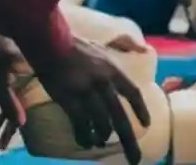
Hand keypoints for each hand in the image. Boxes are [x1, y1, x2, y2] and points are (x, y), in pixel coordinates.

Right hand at [0, 34, 149, 154]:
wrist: (49, 43)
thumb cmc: (72, 45)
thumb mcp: (99, 49)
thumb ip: (112, 59)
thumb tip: (133, 54)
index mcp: (112, 69)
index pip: (133, 93)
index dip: (140, 110)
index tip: (146, 124)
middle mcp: (103, 82)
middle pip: (120, 117)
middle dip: (129, 140)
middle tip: (136, 158)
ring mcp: (87, 91)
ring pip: (101, 123)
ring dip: (102, 136)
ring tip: (100, 142)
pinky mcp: (70, 99)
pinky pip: (81, 124)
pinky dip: (84, 135)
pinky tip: (85, 141)